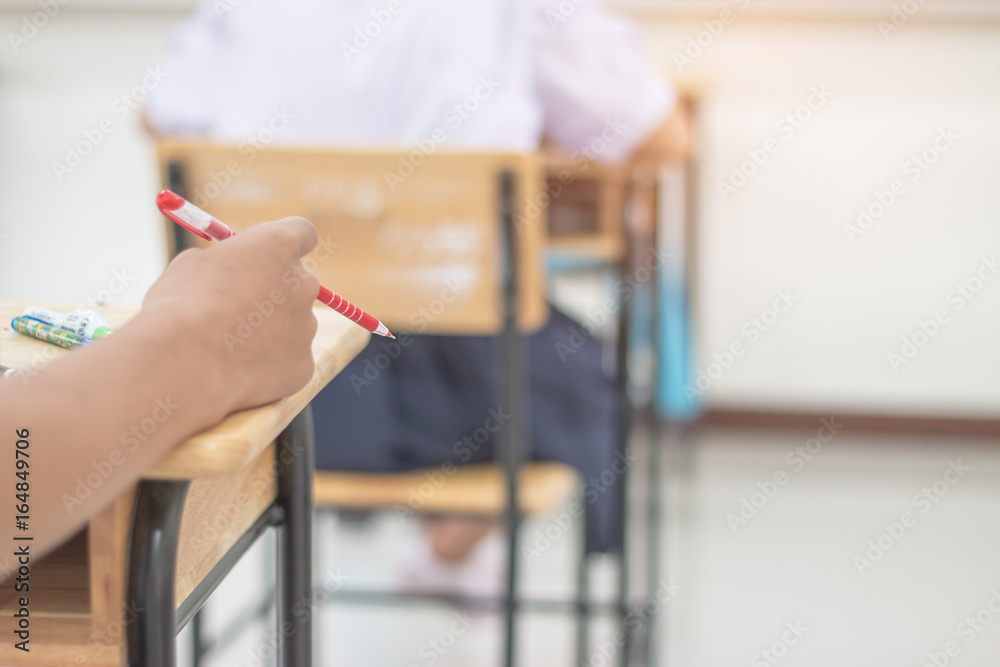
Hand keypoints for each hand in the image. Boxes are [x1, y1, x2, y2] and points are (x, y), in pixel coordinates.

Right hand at [142, 217, 320, 412]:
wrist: (185, 365)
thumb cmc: (180, 307)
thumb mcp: (193, 266)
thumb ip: (225, 262)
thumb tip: (230, 268)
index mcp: (279, 246)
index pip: (301, 234)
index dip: (283, 246)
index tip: (268, 256)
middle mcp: (303, 283)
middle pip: (297, 283)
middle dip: (274, 293)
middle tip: (241, 309)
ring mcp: (307, 327)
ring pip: (292, 325)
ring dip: (269, 332)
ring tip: (228, 347)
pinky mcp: (303, 364)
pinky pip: (287, 360)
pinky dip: (267, 365)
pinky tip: (236, 370)